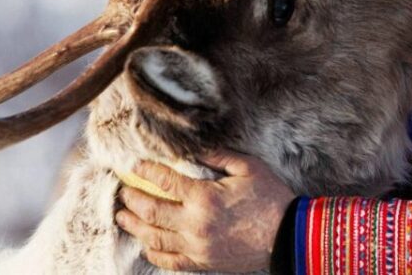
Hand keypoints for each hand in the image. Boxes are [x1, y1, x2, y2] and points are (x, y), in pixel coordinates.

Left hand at [114, 149, 295, 272]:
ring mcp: (195, 246)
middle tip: (123, 192)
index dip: (147, 171)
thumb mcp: (249, 168)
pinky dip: (154, 252)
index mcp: (204, 197)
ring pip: (153, 237)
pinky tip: (147, 244)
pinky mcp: (202, 262)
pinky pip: (169, 260)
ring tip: (123, 216)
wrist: (287, 235)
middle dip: (132, 200)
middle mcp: (193, 223)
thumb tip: (195, 149)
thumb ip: (220, 157)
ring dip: (134, 226)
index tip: (135, 165)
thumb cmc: (271, 198)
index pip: (165, 181)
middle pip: (151, 211)